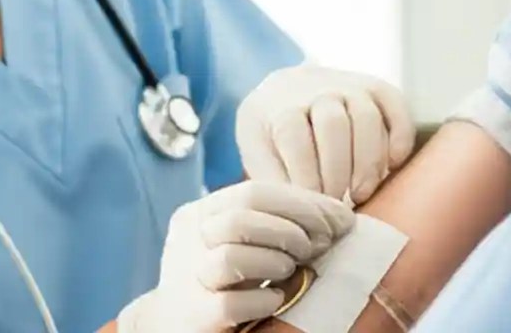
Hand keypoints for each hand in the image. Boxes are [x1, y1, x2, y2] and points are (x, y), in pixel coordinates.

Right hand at [117, 181, 353, 332]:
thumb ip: (270, 222)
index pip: (252, 192)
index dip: (301, 204)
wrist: (171, 325)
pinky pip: (230, 303)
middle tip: (315, 248)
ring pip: (232, 257)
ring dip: (276, 262)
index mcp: (199, 213)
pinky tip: (274, 300)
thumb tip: (339, 216)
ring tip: (289, 272)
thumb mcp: (236, 241)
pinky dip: (263, 300)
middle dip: (290, 231)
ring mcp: (187, 277)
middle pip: (240, 218)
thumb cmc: (220, 280)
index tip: (338, 220)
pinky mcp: (194, 315)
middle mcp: (187, 240)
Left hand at [236, 64, 415, 203]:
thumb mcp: (257, 149)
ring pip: (366, 117)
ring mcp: (350, 87)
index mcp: (281, 105)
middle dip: (337, 170)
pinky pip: (396, 107)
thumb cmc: (272, 132)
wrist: (288, 91)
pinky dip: (400, 137)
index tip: (311, 205)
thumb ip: (270, 177)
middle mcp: (317, 90)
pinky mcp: (379, 90)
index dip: (305, 173)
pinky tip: (392, 166)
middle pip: (333, 124)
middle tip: (338, 206)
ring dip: (368, 161)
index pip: (293, 134)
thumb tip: (292, 210)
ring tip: (361, 194)